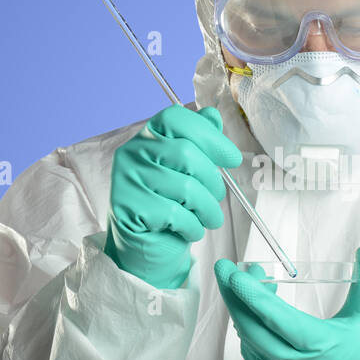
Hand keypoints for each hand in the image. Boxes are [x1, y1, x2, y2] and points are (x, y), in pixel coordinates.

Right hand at [105, 104, 242, 289]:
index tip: (232, 159)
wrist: (146, 245)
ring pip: (185, 187)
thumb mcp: (187, 170)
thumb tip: (212, 115)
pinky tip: (192, 231)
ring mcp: (126, 180)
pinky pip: (174, 214)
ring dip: (208, 208)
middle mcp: (131, 152)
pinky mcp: (127, 208)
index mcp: (147, 136)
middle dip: (213, 180)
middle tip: (218, 197)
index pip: (177, 119)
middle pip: (186, 153)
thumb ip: (198, 142)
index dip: (210, 136)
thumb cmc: (169, 203)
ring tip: (211, 218)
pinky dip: (193, 226)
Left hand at [214, 244, 359, 359]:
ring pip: (248, 339)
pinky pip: (251, 353)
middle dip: (234, 295)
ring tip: (244, 284)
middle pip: (251, 327)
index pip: (277, 318)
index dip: (253, 295)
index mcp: (318, 344)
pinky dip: (247, 331)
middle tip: (224, 269)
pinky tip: (251, 312)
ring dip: (241, 310)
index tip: (236, 274)